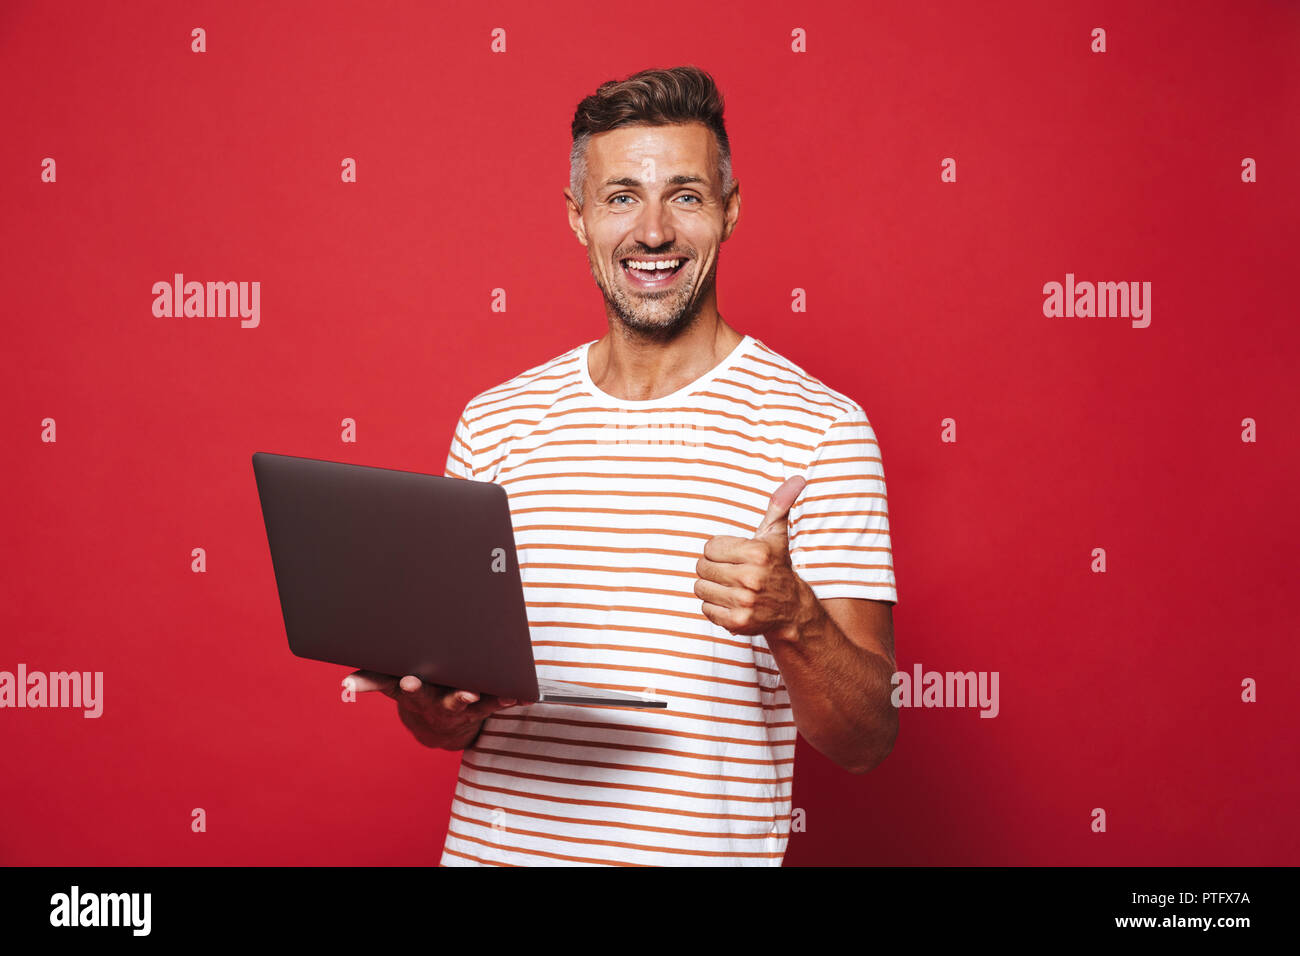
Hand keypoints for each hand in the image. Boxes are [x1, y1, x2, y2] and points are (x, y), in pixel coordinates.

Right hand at [345, 670, 517, 749]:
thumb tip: (345, 683)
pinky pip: (494, 704)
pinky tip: (520, 695)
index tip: (391, 679)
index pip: (396, 687)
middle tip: (416, 683)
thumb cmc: (417, 691)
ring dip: (470, 698)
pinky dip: (507, 699)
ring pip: (463, 703)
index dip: (392, 684)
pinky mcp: (480, 709)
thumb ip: (371, 680)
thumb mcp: (392, 685)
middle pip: (430, 697)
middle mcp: (433, 703)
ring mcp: (457, 707)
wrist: (440, 728)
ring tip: (473, 692)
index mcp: (411, 692)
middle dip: (424, 690)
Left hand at [694, 475, 810, 643]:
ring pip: (700, 588)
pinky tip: (732, 603)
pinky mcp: (737, 622)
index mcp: (757, 553)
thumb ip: (779, 505)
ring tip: (731, 587)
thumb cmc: (776, 566)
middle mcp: (752, 578)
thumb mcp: (776, 535)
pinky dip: (715, 607)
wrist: (792, 610)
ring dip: (712, 588)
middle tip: (731, 572)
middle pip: (702, 567)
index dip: (718, 550)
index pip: (709, 547)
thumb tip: (797, 479)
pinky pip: (705, 609)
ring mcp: (744, 602)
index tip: (735, 556)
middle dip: (713, 568)